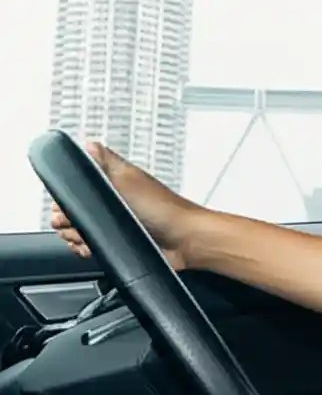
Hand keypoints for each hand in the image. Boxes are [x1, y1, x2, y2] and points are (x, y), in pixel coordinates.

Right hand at [50, 142, 206, 270]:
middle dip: (67, 222)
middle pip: (71, 212)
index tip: (65, 207)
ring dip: (75, 237)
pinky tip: (91, 248)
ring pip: (77, 231)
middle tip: (78, 225)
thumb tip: (89, 144)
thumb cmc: (164, 209)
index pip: (74, 189)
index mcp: (113, 184)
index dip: (65, 199)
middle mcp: (112, 203)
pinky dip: (85, 249)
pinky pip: (90, 247)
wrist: (184, 242)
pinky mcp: (118, 243)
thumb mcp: (129, 180)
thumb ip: (105, 164)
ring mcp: (114, 224)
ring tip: (86, 238)